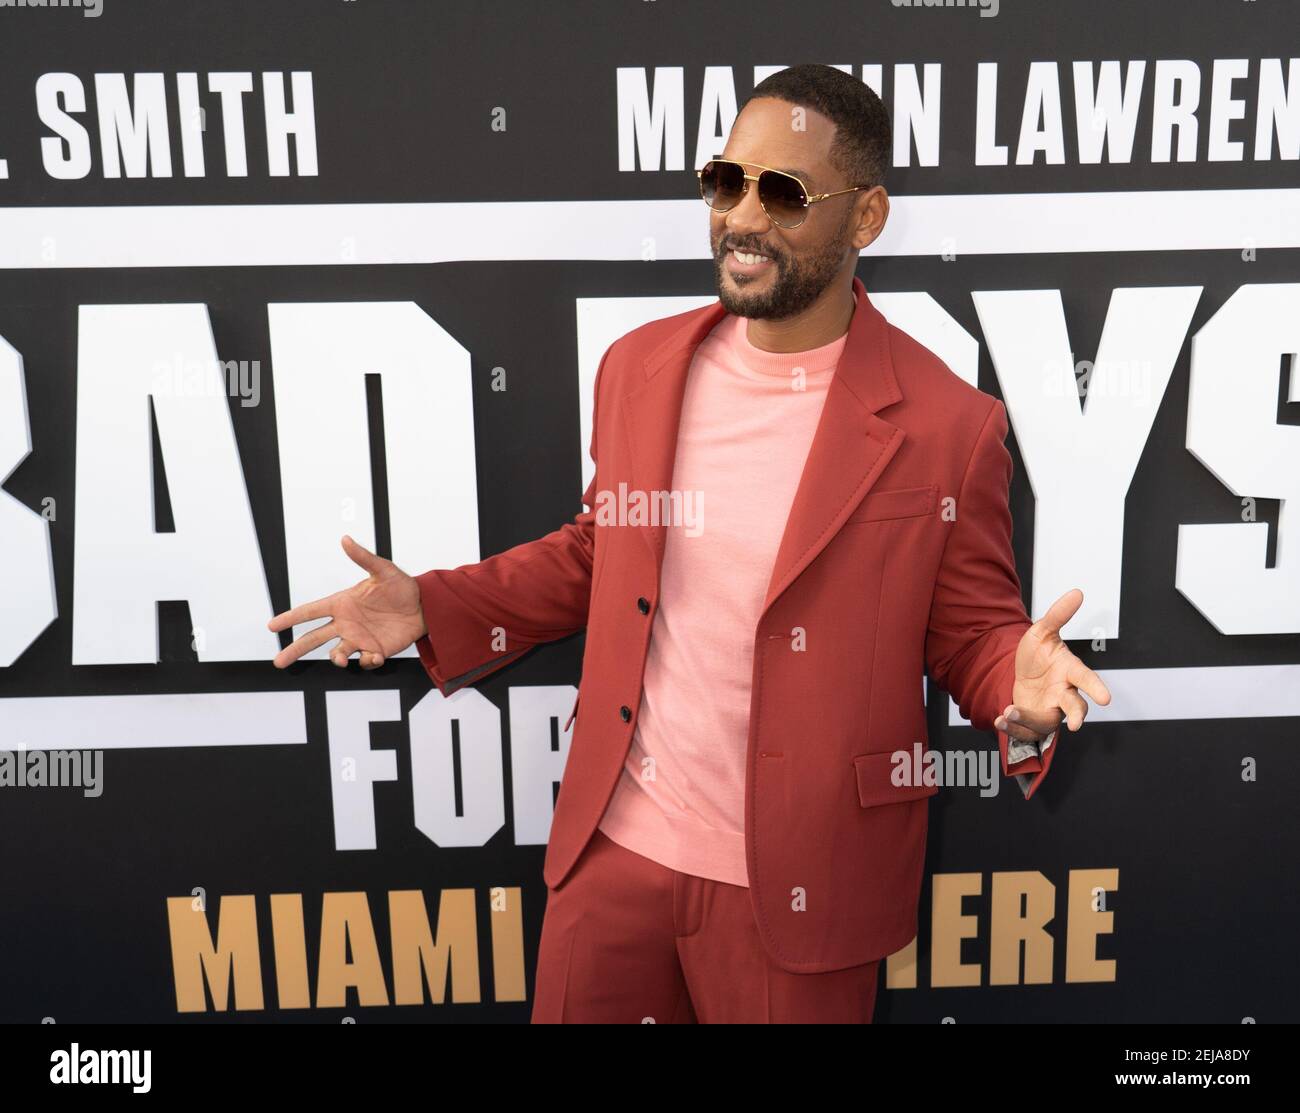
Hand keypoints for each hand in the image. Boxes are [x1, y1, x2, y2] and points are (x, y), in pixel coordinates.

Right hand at [266, 535, 426, 668]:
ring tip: (340, 659)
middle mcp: (346, 623)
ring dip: (336, 658)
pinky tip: (376, 655)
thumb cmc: (402, 586)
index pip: (310, 611)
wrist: (425, 606)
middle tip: (279, 662)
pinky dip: (366, 661)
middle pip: (313, 639)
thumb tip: (346, 539)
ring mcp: (359, 638)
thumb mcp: (383, 570)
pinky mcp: (374, 650)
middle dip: (295, 650)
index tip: (271, 625)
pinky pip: (363, 661)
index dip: (290, 618)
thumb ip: (363, 557)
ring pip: (336, 654)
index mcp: (342, 603)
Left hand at [995, 588, 1110, 742]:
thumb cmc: (1038, 655)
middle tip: (1076, 724)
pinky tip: (1000, 720)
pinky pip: (1027, 731)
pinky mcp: (1034, 722)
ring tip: (1010, 712)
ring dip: (1029, 720)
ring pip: (1047, 722)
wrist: (1019, 673)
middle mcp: (1063, 693)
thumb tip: (1077, 592)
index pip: (1086, 678)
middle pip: (1076, 707)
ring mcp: (1050, 710)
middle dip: (1077, 714)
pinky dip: (1013, 728)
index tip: (1106, 699)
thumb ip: (1058, 615)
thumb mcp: (1041, 632)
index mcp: (1070, 671)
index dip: (1096, 688)